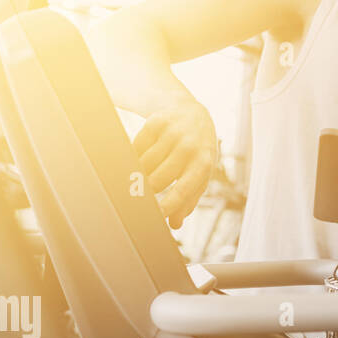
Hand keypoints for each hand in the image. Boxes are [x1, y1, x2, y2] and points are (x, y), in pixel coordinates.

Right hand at [132, 98, 217, 229]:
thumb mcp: (200, 172)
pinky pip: (135, 147)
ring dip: (138, 174)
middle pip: (156, 180)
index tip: (154, 217)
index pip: (183, 190)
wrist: (192, 113)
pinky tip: (139, 156)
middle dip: (146, 191)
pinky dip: (133, 156)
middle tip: (139, 195)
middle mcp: (190, 147)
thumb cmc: (197, 151)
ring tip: (140, 175)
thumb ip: (189, 198)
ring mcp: (173, 133)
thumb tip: (174, 224)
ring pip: (143, 165)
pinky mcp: (156, 122)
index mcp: (204, 164)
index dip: (168, 206)